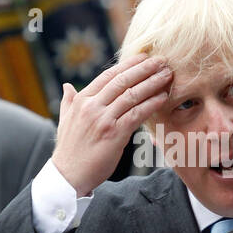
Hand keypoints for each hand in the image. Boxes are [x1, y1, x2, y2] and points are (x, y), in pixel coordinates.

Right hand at [52, 54, 172, 196]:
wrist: (68, 175)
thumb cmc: (69, 150)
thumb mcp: (65, 121)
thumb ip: (68, 101)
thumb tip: (67, 86)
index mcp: (82, 100)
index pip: (108, 76)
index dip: (128, 65)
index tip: (143, 57)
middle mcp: (92, 106)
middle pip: (122, 81)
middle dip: (144, 69)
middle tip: (161, 61)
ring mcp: (103, 119)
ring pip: (132, 95)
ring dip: (152, 83)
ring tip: (167, 76)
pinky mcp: (114, 134)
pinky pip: (137, 114)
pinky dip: (152, 104)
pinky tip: (163, 98)